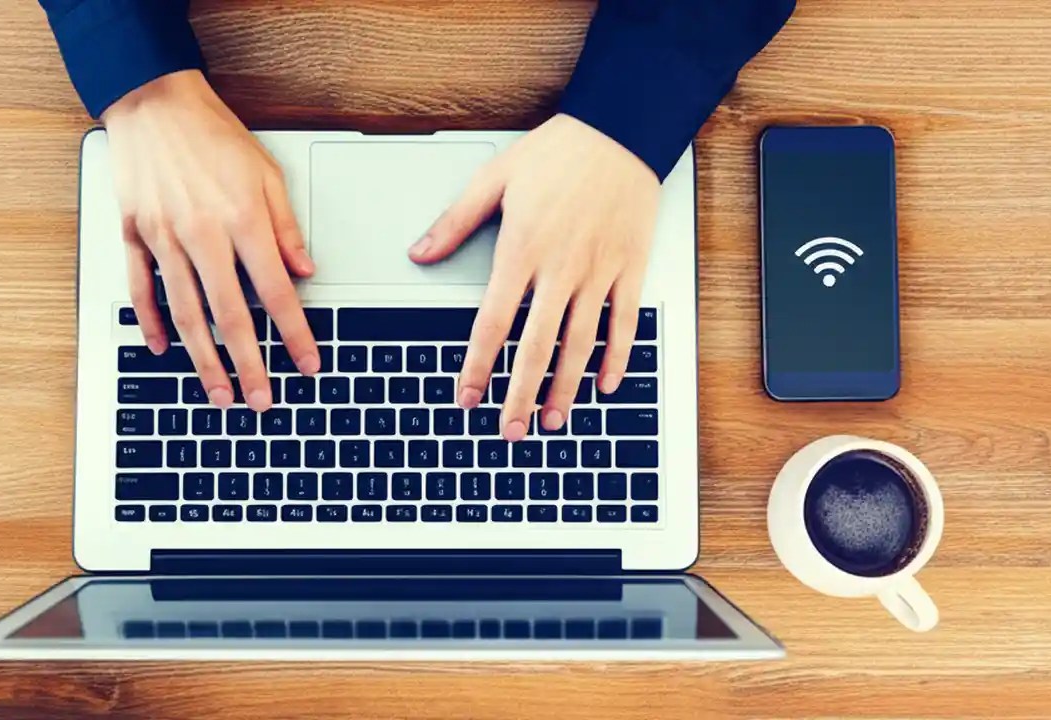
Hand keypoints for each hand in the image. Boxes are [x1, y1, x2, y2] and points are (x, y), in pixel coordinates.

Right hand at [103, 70, 316, 411]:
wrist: (153, 102)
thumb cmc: (213, 135)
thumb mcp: (266, 175)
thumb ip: (286, 229)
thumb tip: (305, 273)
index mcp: (242, 221)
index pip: (276, 293)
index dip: (295, 335)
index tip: (306, 365)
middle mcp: (202, 235)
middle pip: (230, 316)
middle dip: (249, 365)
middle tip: (261, 401)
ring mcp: (163, 238)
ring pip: (185, 313)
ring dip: (204, 359)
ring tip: (218, 393)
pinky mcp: (134, 235)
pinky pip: (141, 289)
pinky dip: (152, 323)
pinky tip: (163, 349)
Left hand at [410, 114, 659, 440]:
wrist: (620, 129)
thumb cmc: (559, 151)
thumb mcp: (495, 178)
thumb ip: (455, 221)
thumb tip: (419, 253)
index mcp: (521, 250)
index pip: (493, 324)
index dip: (478, 367)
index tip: (467, 398)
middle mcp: (561, 269)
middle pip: (537, 347)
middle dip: (521, 395)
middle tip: (510, 431)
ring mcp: (599, 272)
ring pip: (580, 344)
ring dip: (566, 388)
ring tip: (554, 420)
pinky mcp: (631, 269)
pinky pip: (624, 323)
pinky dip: (616, 358)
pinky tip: (605, 385)